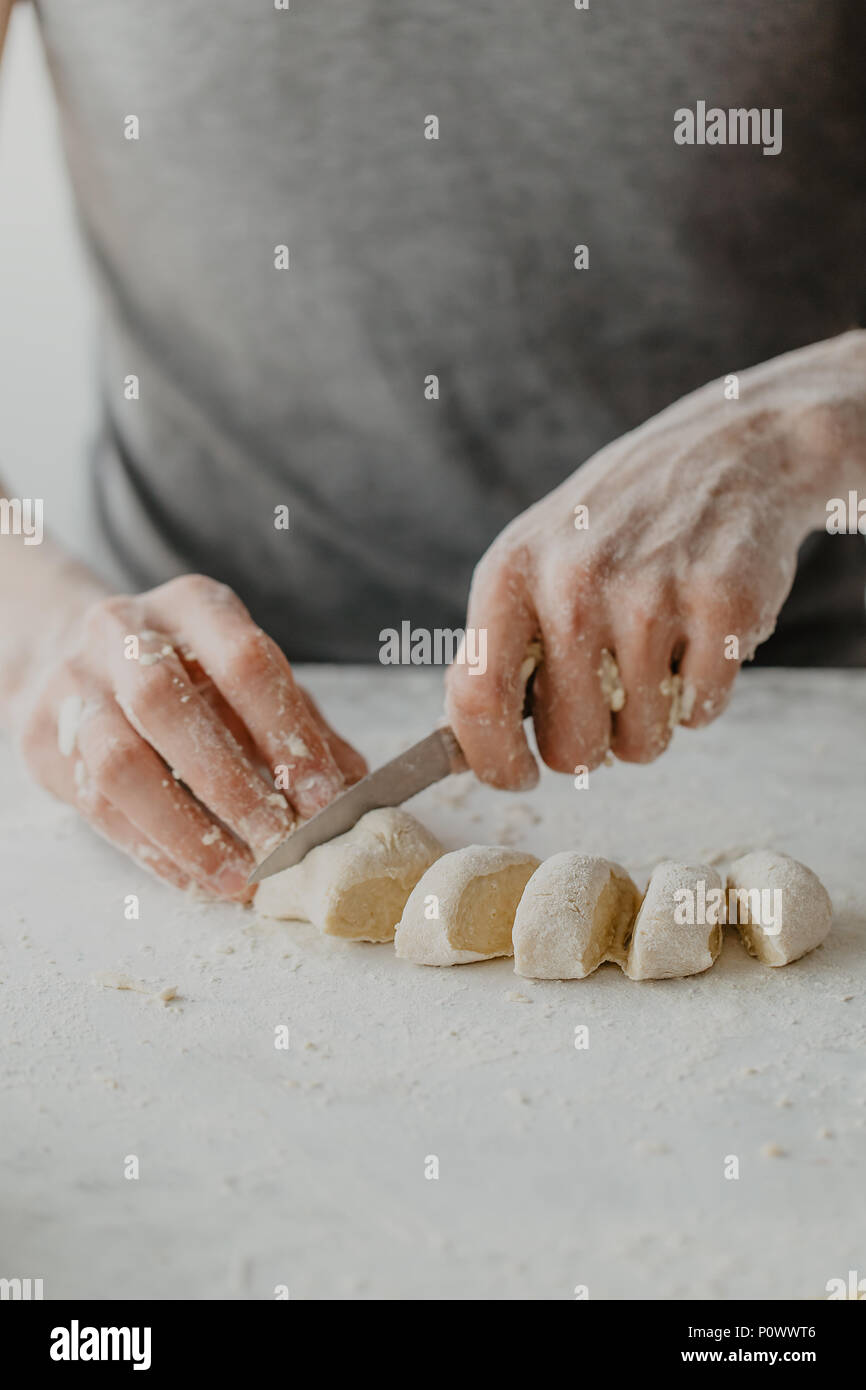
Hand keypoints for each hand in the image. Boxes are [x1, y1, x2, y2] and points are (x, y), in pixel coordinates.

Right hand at [16, 575, 365, 897]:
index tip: (324, 796)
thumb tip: (355, 785)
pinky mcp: (39, 738)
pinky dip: (153, 850)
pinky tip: (198, 878)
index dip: (286, 732)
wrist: (66, 654)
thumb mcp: (244, 677)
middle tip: (282, 843)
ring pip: (120, 762)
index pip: (243, 660)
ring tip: (241, 875)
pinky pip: (95, 805)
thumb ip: (299, 724)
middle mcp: (123, 632)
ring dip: (187, 829)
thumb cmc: (184, 673)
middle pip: (169, 704)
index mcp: (193, 606)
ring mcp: (72, 683)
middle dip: (234, 784)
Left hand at [445, 341, 855, 788]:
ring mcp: (651, 594)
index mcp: (510, 573)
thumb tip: (465, 743)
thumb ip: (499, 644)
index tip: (518, 775)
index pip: (477, 701)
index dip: (495, 760)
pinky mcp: (723, 606)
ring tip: (659, 655)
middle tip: (609, 700)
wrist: (731, 448)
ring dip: (652, 721)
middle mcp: (572, 583)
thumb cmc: (618, 521)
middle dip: (592, 745)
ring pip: (641, 742)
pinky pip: (702, 713)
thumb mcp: (536, 557)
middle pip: (570, 746)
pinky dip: (704, 695)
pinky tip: (701, 637)